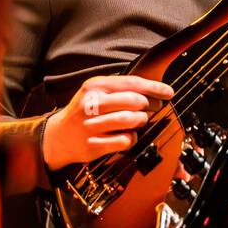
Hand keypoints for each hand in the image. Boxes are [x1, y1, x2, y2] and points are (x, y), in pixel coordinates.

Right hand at [42, 74, 173, 169]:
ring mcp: (91, 125)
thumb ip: (120, 89)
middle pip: (134, 101)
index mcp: (95, 86)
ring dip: (140, 122)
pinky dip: (131, 139)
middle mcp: (92, 104)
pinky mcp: (93, 144)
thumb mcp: (96, 92)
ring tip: (138, 122)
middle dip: (148, 106)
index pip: (132, 83)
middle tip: (150, 109)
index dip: (154, 87)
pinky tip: (127, 136)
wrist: (58, 136)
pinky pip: (125, 141)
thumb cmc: (84, 112)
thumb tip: (152, 91)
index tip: (168, 92)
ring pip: (131, 120)